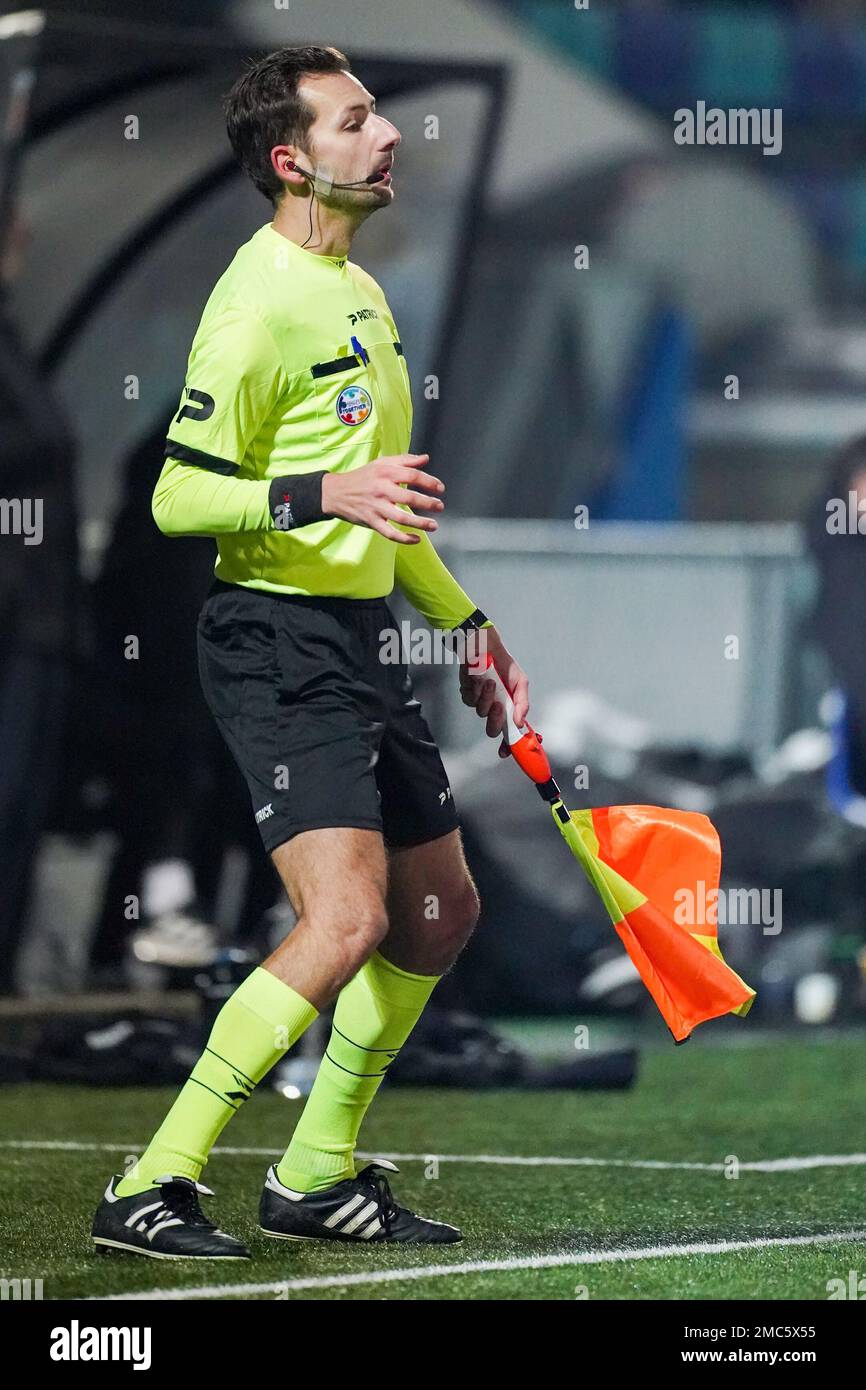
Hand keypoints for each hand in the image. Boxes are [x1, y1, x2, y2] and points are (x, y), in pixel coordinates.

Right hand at [321, 454, 443, 544]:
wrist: (335, 492)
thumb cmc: (362, 477)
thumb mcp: (381, 463)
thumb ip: (405, 460)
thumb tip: (425, 458)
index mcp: (385, 473)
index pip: (412, 475)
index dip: (429, 482)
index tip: (440, 488)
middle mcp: (381, 489)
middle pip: (409, 497)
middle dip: (428, 503)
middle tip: (440, 506)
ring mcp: (376, 507)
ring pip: (401, 517)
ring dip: (420, 523)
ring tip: (434, 525)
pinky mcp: (371, 522)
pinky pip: (389, 533)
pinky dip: (404, 538)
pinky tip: (416, 539)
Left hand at [458, 626, 529, 758]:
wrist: (485, 646)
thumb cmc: (504, 664)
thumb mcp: (520, 682)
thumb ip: (522, 703)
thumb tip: (520, 723)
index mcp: (509, 709)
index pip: (509, 733)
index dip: (508, 746)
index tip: (505, 752)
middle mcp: (494, 709)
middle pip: (492, 729)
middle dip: (495, 719)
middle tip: (499, 706)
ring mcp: (480, 702)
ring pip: (480, 712)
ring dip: (486, 697)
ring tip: (489, 681)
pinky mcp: (467, 693)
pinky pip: (469, 699)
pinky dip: (474, 688)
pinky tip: (478, 677)